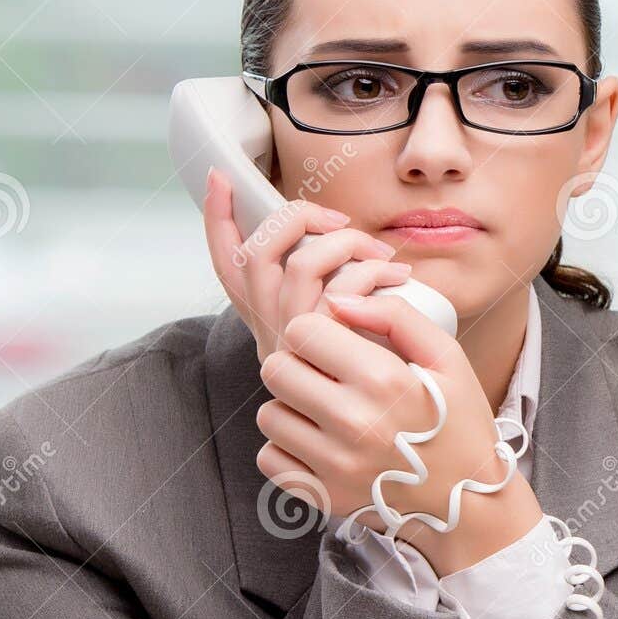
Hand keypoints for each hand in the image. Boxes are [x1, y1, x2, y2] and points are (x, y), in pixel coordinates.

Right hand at [203, 166, 413, 362]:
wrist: (398, 441)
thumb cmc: (382, 381)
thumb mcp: (348, 333)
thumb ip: (336, 295)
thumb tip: (348, 244)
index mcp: (271, 322)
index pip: (229, 266)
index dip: (218, 220)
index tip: (220, 178)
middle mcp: (272, 329)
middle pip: (255, 253)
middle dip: (296, 216)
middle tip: (338, 220)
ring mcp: (295, 339)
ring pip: (298, 261)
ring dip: (344, 241)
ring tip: (382, 254)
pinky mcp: (323, 347)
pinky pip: (340, 285)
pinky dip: (371, 268)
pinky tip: (397, 278)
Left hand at [255, 289, 543, 575]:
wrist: (469, 504)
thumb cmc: (459, 423)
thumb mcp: (447, 357)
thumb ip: (395, 316)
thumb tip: (337, 300)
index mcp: (384, 380)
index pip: (302, 331)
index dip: (317, 331)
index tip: (336, 345)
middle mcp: (354, 423)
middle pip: (275, 369)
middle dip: (296, 365)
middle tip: (325, 377)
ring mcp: (336, 466)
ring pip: (268, 415)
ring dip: (290, 408)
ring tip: (324, 412)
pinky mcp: (324, 497)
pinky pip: (269, 459)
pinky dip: (287, 449)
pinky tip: (319, 444)